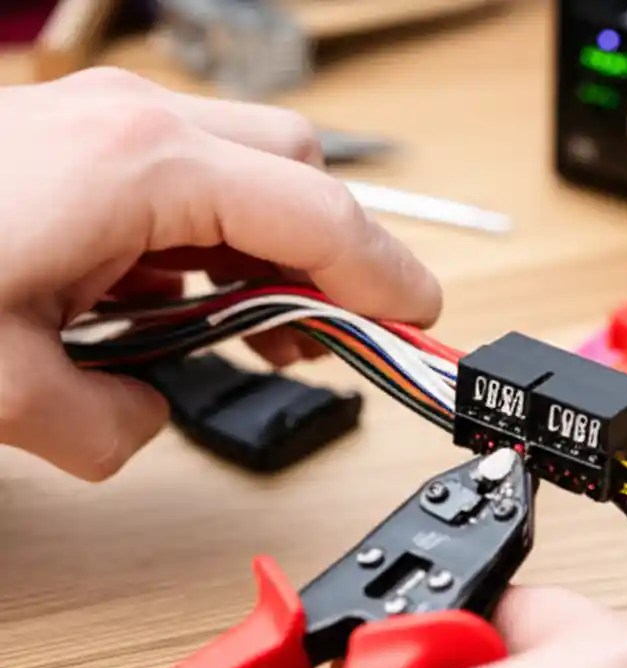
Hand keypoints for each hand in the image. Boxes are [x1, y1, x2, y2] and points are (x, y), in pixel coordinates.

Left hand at [0, 67, 439, 480]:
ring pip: (245, 166)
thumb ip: (107, 425)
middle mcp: (133, 122)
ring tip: (264, 326)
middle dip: (336, 255)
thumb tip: (139, 419)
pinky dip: (212, 234)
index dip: (386, 278)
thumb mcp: (4, 390)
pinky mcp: (74, 133)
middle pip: (299, 170)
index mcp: (142, 167)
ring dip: (273, 247)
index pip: (320, 218)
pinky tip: (179, 294)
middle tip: (335, 333)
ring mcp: (102, 117)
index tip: (419, 320)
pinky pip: (185, 172)